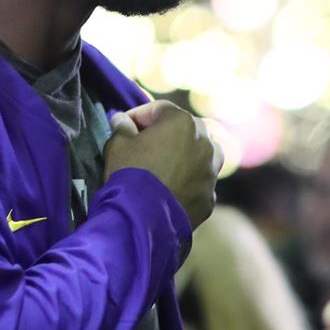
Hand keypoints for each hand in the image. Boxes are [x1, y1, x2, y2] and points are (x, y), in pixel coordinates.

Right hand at [103, 99, 216, 226]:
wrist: (143, 220)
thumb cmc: (130, 174)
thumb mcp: (117, 145)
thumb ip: (122, 127)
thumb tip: (122, 120)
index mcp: (183, 122)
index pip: (159, 109)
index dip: (139, 116)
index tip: (124, 127)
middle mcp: (205, 142)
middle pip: (184, 130)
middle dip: (164, 135)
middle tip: (142, 147)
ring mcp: (211, 171)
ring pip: (200, 155)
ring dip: (184, 156)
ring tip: (163, 167)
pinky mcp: (210, 197)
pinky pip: (198, 183)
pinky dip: (187, 183)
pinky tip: (169, 191)